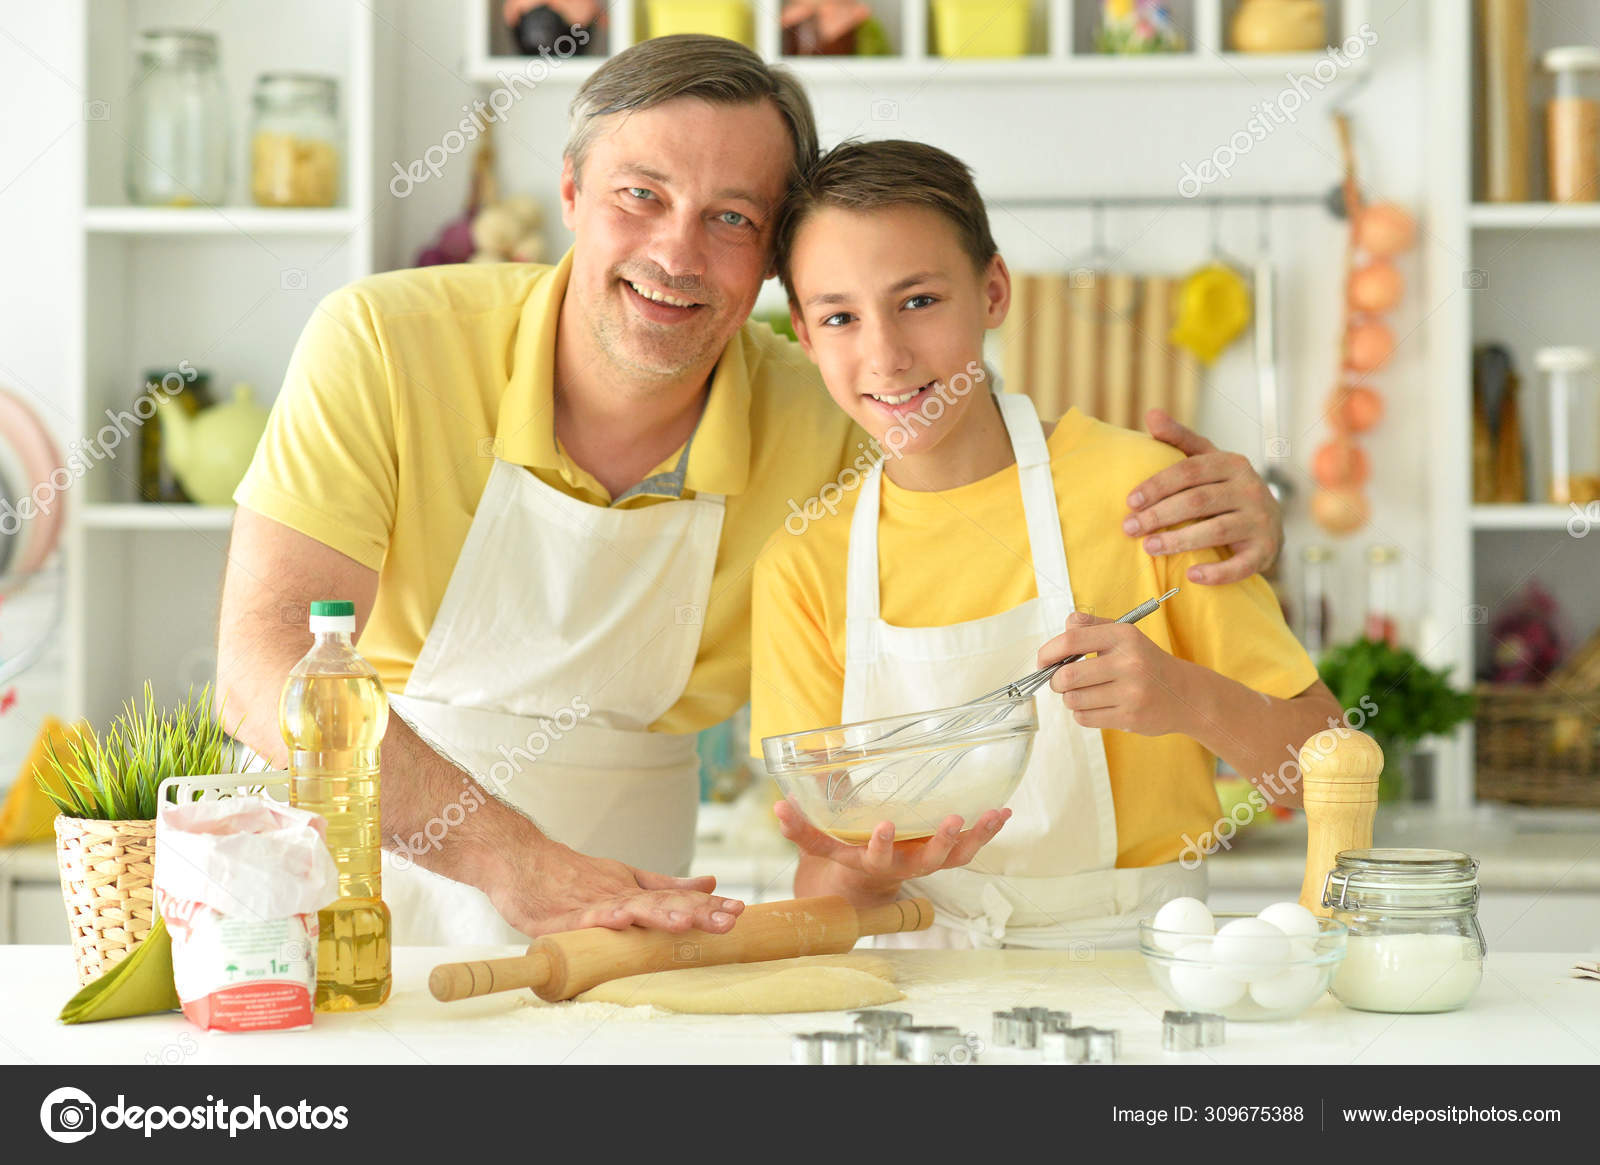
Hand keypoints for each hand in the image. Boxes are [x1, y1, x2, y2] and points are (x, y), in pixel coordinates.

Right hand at [487, 838, 744, 938]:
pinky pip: (588, 918)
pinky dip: (606, 917)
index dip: (709, 906)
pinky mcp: (566, 916)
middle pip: (664, 904)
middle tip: (729, 917)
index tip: (740, 910)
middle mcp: (621, 894)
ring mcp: (594, 903)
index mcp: (637, 890)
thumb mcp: (626, 877)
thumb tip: (711, 884)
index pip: (679, 900)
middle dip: (698, 912)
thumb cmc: (572, 874)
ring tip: (687, 922)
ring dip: (660, 915)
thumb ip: (667, 886)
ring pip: (632, 909)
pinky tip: (623, 919)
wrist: (521, 859)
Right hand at [774, 799, 1009, 906]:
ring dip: (975, 837)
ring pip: (956, 856)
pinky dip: (987, 831)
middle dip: (939, 842)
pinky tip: (1003, 811)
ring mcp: (927, 862)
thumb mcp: (821, 844)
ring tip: (992, 815)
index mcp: (872, 862)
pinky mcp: (944, 855)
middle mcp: (904, 867)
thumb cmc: (844, 854)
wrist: (868, 881)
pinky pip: (969, 847)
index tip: (885, 827)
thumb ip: (800, 828)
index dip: (880, 845)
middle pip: (926, 861)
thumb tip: (777, 805)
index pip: (875, 857)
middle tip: (949, 820)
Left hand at [1038, 611, 1195, 735]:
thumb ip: (1091, 626)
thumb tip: (1064, 627)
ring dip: (1070, 699)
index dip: (1048, 652)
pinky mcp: (1130, 717)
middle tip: (1062, 682)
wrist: (1186, 694)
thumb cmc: (1146, 663)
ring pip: (1073, 700)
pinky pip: (1085, 718)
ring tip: (1084, 694)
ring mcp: (1131, 692)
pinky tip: (1096, 706)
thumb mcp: (1124, 635)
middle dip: (1056, 681)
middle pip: (1066, 676)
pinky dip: (1082, 714)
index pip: (1071, 640)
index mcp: (1123, 636)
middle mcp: (1129, 663)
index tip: (1043, 661)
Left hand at [1123, 408, 1281, 584]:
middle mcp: (1250, 488)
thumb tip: (1151, 414)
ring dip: (1179, 541)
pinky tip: (1192, 575)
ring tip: (1149, 547)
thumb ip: (1179, 439)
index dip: (1157, 485)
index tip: (1129, 501)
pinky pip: (1241, 564)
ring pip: (1216, 530)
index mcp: (1232, 463)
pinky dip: (1217, 572)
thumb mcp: (1207, 460)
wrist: (1268, 523)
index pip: (1189, 471)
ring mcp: (1260, 520)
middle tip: (1129, 528)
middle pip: (1198, 501)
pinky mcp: (1264, 550)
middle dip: (1160, 515)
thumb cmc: (1225, 489)